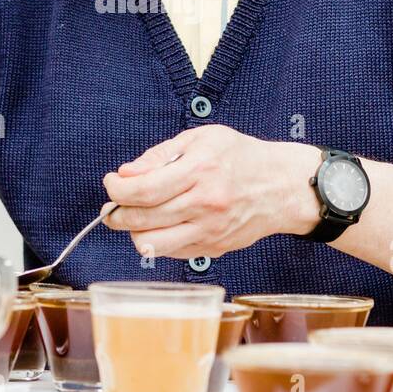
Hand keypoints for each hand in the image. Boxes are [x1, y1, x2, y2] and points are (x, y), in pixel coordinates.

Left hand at [101, 125, 321, 259]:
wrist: (281, 186)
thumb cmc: (240, 157)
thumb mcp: (201, 139)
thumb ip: (159, 155)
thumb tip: (126, 174)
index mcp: (200, 171)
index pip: (144, 190)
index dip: (117, 190)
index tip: (111, 182)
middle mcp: (205, 205)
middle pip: (143, 220)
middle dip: (116, 213)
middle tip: (113, 205)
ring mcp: (210, 231)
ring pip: (153, 244)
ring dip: (133, 232)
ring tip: (133, 217)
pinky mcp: (214, 248)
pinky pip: (171, 252)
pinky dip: (157, 240)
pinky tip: (161, 224)